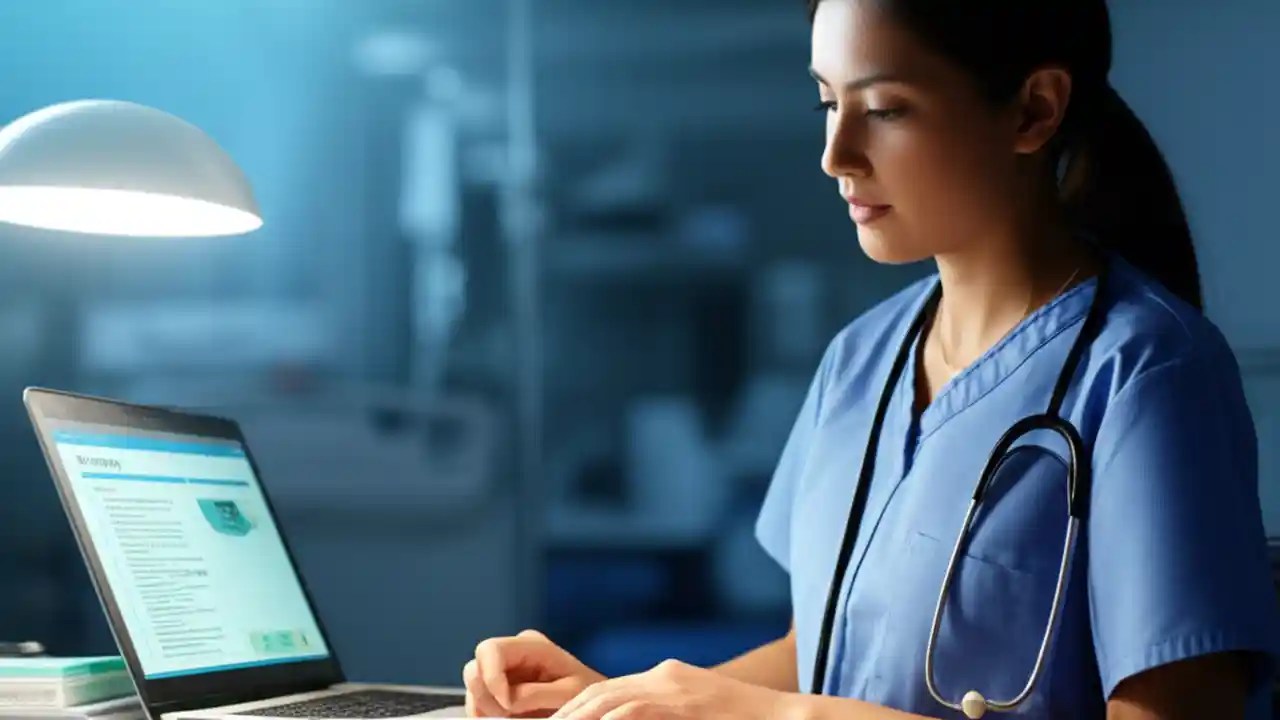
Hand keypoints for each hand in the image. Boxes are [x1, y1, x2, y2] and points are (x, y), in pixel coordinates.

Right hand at [463, 629, 605, 717]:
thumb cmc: (587, 692)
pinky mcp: (498, 686)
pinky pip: (478, 699)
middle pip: (475, 667)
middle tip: (506, 716)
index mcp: (532, 644)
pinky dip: (484, 712)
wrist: (593, 701)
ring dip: (484, 707)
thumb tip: (507, 698)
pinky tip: (505, 719)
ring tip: (511, 718)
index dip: (491, 677)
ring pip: (473, 685)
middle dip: (485, 695)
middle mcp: (513, 652)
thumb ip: (537, 693)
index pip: (491, 649)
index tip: (507, 705)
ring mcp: (503, 669)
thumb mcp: (569, 692)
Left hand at [550, 658, 786, 719]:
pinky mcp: (687, 702)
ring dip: (576, 717)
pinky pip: (637, 710)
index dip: (574, 710)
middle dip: (566, 714)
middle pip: (599, 692)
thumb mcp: (696, 716)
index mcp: (666, 679)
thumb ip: (663, 718)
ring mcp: (677, 686)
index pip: (606, 691)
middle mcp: (666, 676)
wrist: (791, 718)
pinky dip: (610, 719)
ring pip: (609, 698)